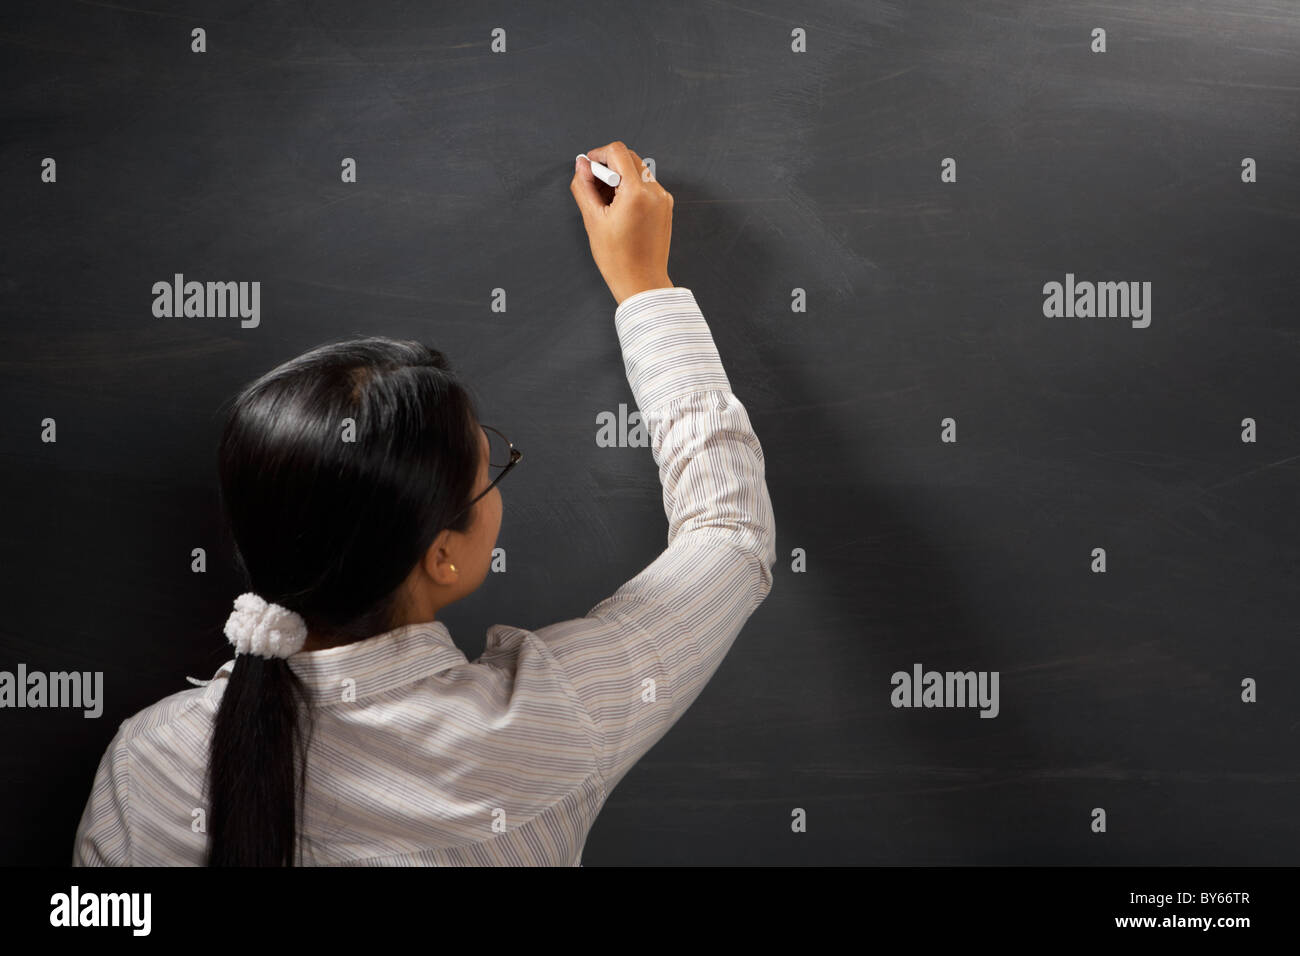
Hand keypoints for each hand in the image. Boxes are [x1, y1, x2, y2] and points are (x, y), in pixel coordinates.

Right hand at [570, 140, 673, 304]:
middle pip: (629, 157)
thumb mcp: (593, 220)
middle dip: (608, 166)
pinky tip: (618, 207)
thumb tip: (581, 165)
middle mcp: (655, 191)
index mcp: (637, 193)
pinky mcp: (665, 206)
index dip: (598, 155)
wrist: (643, 283)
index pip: (617, 152)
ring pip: (638, 170)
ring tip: (605, 201)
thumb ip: (584, 187)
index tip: (587, 167)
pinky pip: (646, 185)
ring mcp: (663, 198)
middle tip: (593, 186)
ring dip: (619, 176)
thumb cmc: (618, 259)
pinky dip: (630, 187)